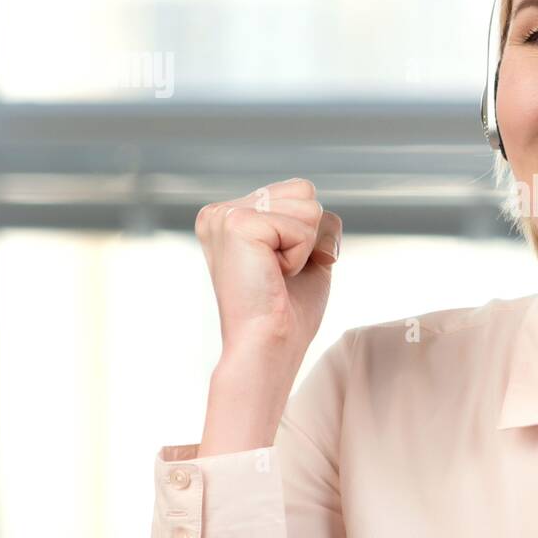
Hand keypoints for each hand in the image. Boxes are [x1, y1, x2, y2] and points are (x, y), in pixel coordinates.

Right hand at [195, 177, 342, 361]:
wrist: (268, 345)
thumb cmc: (286, 309)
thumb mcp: (307, 253)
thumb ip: (312, 221)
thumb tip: (317, 203)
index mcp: (230, 216)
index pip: (300, 192)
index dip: (312, 232)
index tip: (283, 268)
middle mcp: (220, 211)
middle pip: (305, 191)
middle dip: (310, 236)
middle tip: (279, 273)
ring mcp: (224, 215)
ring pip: (308, 205)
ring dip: (305, 247)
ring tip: (274, 274)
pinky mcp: (237, 224)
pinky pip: (301, 226)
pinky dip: (299, 256)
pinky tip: (272, 275)